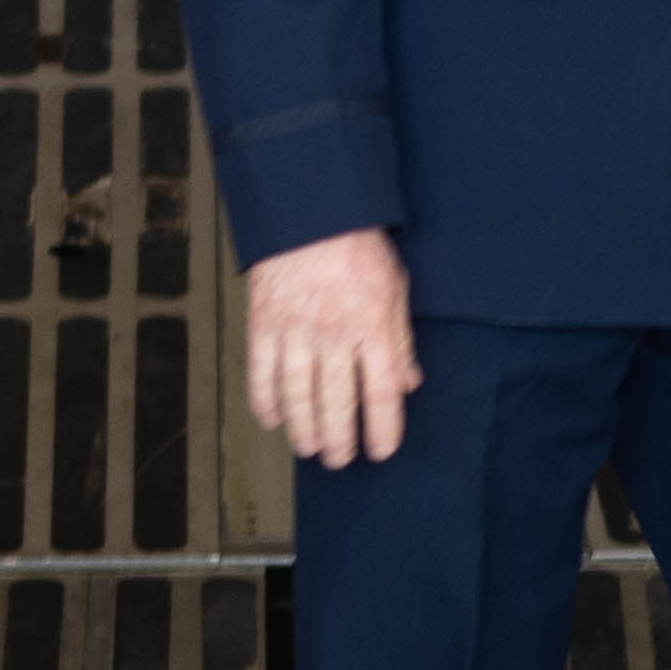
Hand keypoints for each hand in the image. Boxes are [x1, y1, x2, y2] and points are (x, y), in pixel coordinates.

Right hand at [243, 227, 419, 468]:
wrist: (310, 211)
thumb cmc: (358, 249)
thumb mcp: (395, 289)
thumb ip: (400, 340)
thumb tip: (409, 384)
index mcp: (373, 325)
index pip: (381, 391)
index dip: (382, 428)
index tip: (381, 450)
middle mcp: (335, 333)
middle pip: (336, 402)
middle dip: (339, 439)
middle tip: (339, 458)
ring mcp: (295, 329)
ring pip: (298, 394)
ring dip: (304, 428)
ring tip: (310, 447)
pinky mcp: (263, 323)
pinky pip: (262, 372)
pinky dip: (266, 400)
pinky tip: (273, 418)